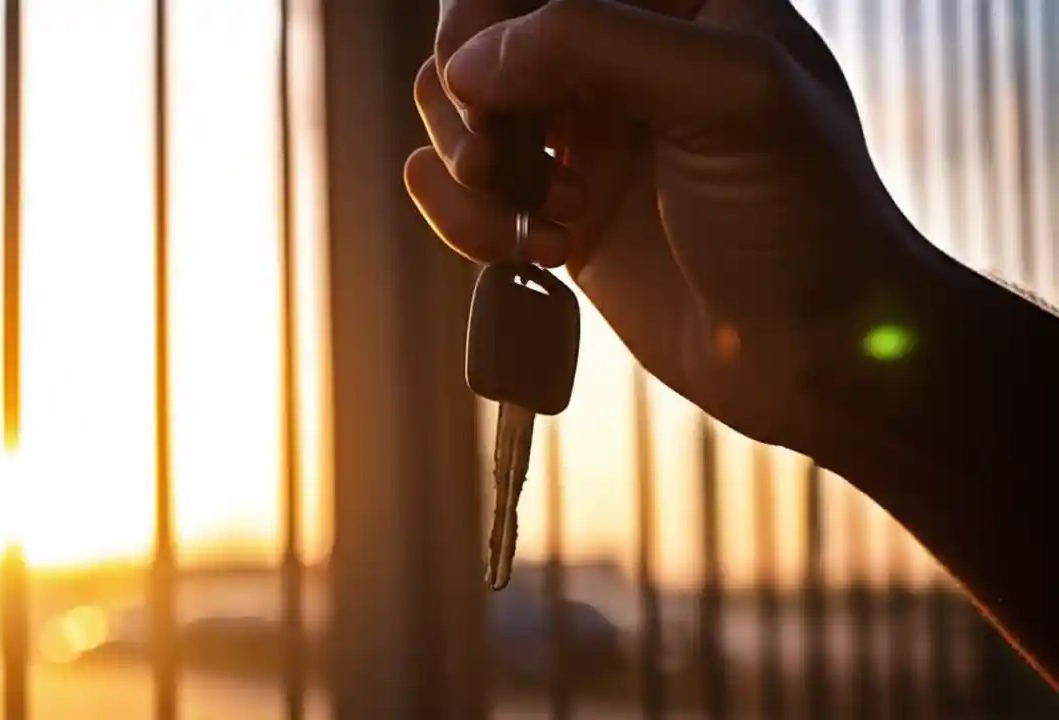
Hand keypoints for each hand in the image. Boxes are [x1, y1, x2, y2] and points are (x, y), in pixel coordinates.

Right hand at [406, 0, 932, 451]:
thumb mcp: (732, 95)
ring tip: (533, 221)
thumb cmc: (805, 217)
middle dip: (465, 98)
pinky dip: (467, 222)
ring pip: (458, 114)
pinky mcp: (555, 211)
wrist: (816, 354)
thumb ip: (597, 44)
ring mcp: (583, 136)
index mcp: (674, 1)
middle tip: (490, 160)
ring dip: (466, 171)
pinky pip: (463, 192)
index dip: (489, 16)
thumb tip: (467, 64)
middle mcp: (619, 59)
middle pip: (480, 35)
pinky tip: (537, 252)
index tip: (481, 79)